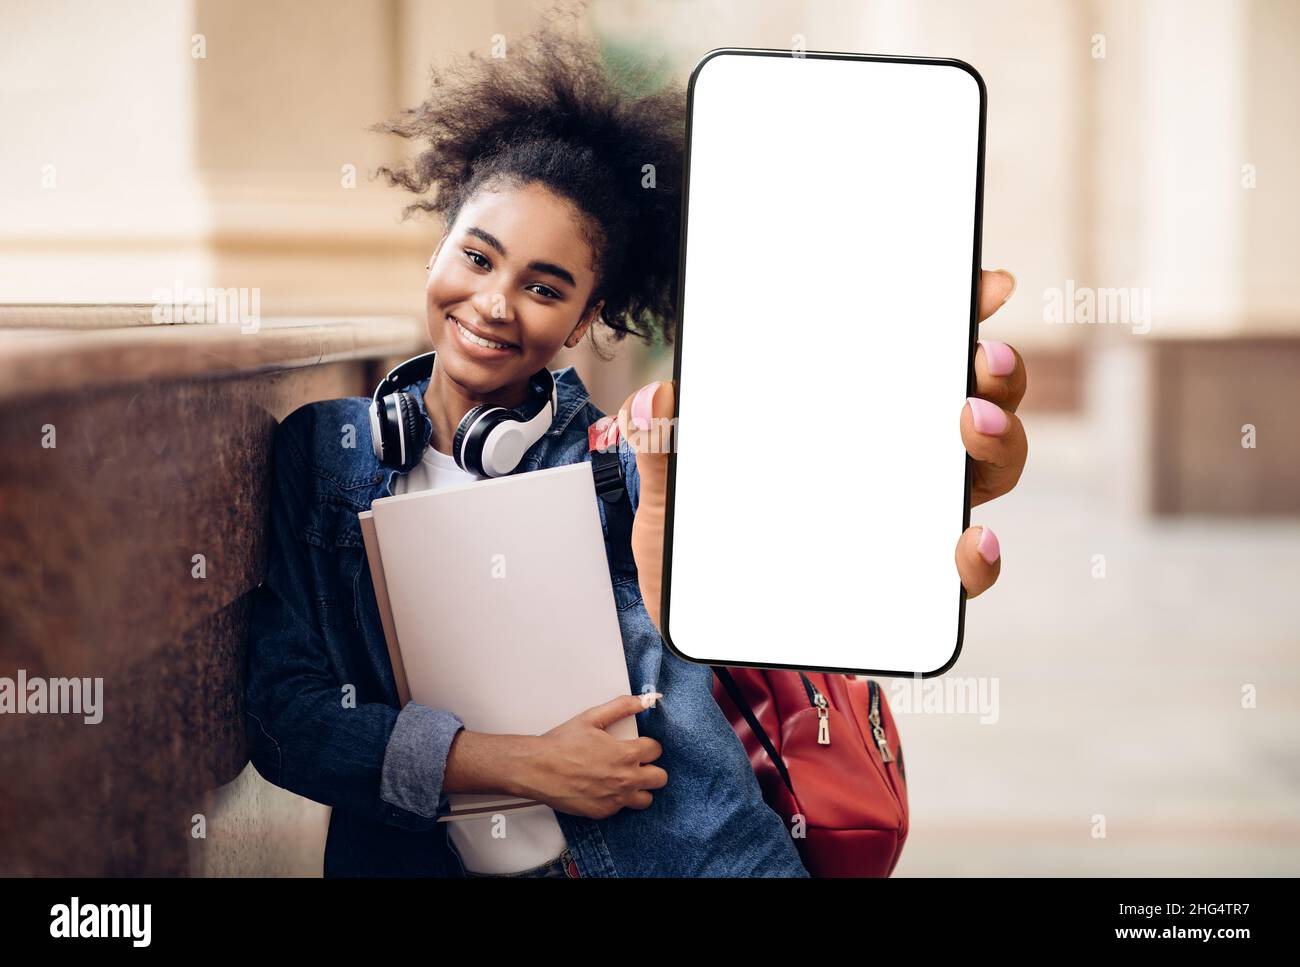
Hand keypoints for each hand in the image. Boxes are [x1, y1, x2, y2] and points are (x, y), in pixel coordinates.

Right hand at [520, 694, 666, 818]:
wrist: (538, 769)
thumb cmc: (561, 744)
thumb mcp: (592, 717)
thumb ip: (621, 707)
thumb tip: (643, 700)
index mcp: (625, 754)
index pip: (656, 751)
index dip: (648, 745)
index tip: (640, 745)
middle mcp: (625, 779)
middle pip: (660, 778)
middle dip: (652, 768)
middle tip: (637, 763)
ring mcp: (615, 798)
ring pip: (646, 799)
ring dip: (640, 788)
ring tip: (626, 779)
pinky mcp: (603, 812)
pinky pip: (622, 808)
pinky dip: (618, 799)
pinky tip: (605, 788)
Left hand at [614, 267, 1027, 623]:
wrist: (692, 622)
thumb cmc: (694, 539)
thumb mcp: (670, 487)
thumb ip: (662, 445)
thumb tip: (657, 400)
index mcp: (848, 416)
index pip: (914, 354)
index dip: (959, 311)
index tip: (987, 284)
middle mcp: (893, 460)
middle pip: (975, 403)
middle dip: (994, 374)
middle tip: (980, 357)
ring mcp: (906, 519)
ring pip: (986, 471)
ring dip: (999, 443)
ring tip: (972, 424)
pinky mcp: (906, 587)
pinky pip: (961, 572)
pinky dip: (978, 559)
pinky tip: (971, 541)